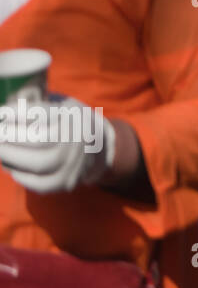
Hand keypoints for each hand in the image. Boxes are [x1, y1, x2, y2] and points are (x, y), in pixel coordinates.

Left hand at [0, 95, 116, 193]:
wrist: (98, 147)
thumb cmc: (68, 121)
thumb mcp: (59, 104)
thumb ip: (35, 104)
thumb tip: (2, 113)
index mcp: (75, 115)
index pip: (42, 114)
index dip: (15, 114)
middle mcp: (79, 139)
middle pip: (38, 140)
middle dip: (9, 137)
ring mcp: (75, 163)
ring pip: (37, 164)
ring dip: (10, 157)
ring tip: (0, 149)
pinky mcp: (66, 182)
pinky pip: (38, 183)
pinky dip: (19, 174)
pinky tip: (10, 165)